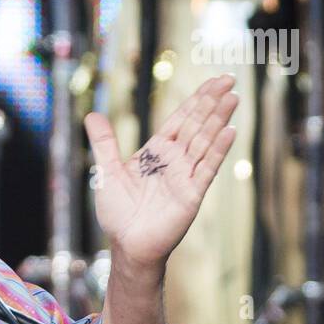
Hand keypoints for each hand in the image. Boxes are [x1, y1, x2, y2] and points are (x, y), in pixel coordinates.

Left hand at [85, 74, 238, 268]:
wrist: (128, 244)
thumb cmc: (118, 212)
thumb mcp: (107, 171)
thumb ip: (104, 142)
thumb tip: (91, 114)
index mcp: (156, 152)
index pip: (180, 119)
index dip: (196, 100)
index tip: (214, 82)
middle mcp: (174, 160)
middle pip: (196, 125)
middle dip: (211, 103)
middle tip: (229, 80)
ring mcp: (185, 175)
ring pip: (204, 141)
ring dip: (218, 120)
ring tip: (232, 98)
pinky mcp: (192, 193)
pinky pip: (207, 168)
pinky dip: (218, 150)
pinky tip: (229, 132)